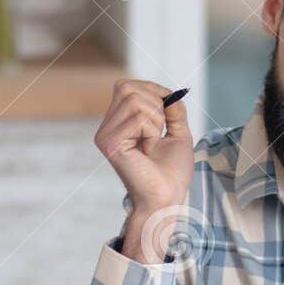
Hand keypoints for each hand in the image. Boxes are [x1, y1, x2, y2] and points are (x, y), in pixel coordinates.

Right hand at [94, 80, 194, 257]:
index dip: (151, 88)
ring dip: (156, 119)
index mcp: (118, 124)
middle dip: (155, 103)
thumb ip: (174, 110)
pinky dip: (152, 130)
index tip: (169, 104)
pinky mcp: (110, 143)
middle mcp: (106, 128)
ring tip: (153, 142)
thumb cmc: (171, 172)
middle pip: (128, 88)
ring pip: (134, 100)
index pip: (125, 86)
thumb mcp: (178, 133)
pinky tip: (148, 148)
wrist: (166, 198)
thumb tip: (172, 93)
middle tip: (159, 130)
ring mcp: (105, 135)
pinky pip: (138, 118)